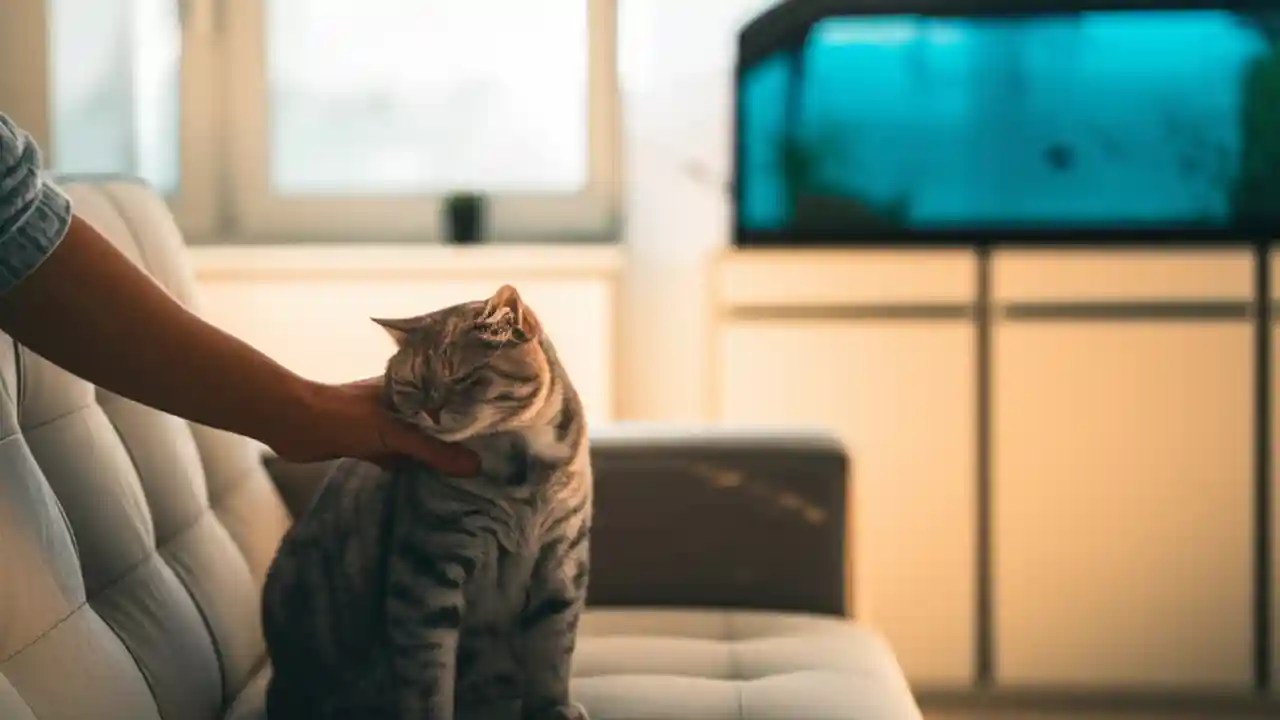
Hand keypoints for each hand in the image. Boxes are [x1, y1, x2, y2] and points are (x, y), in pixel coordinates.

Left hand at [266, 378, 480, 475]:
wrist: (292, 424)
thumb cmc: (344, 416)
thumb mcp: (394, 432)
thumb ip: (432, 450)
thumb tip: (474, 467)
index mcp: (410, 388)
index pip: (451, 397)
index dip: (474, 411)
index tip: (502, 429)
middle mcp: (401, 403)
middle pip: (437, 422)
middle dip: (458, 438)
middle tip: (492, 457)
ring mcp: (385, 425)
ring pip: (418, 442)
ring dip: (434, 456)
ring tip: (469, 473)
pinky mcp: (369, 445)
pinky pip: (399, 458)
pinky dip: (411, 470)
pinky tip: (430, 485)